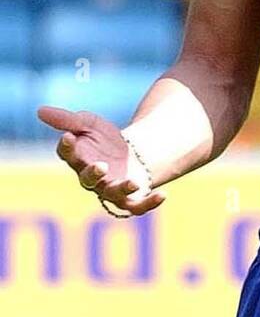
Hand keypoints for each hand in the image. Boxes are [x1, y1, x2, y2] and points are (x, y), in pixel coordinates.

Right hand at [37, 106, 164, 216]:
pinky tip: (162, 196)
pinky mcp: (130, 198)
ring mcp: (110, 190)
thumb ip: (67, 119)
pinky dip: (148, 204)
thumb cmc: (104, 138)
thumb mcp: (89, 123)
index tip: (69, 136)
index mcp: (78, 158)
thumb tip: (39, 110)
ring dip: (121, 189)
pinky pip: (137, 207)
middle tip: (101, 165)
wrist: (132, 153)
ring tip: (133, 182)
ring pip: (112, 195)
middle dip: (93, 174)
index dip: (67, 147)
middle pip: (87, 180)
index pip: (67, 154)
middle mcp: (91, 178)